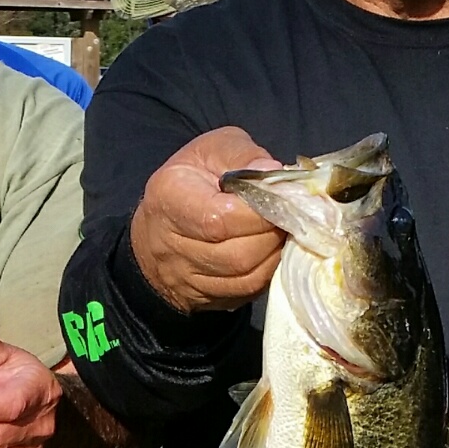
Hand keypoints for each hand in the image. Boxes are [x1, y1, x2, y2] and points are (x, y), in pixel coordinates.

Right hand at [129, 126, 284, 312]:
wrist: (160, 227)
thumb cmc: (191, 179)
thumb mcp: (212, 150)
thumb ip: (243, 156)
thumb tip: (276, 173)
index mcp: (170, 198)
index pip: (220, 219)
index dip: (259, 214)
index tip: (280, 199)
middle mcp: (170, 244)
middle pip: (237, 255)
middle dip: (272, 235)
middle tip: (289, 216)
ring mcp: (186, 277)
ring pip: (244, 277)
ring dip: (274, 254)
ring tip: (282, 231)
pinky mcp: (204, 297)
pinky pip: (246, 292)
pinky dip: (268, 271)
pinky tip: (272, 250)